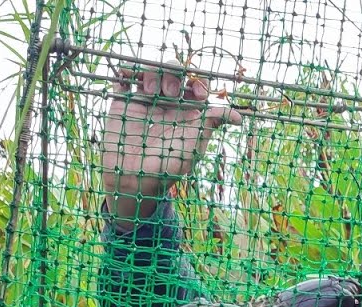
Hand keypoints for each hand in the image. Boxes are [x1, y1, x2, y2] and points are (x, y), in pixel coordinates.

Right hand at [101, 65, 241, 228]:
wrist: (133, 179)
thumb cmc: (167, 167)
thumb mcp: (193, 146)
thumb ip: (211, 123)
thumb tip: (239, 118)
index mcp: (185, 112)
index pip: (195, 86)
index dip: (199, 82)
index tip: (198, 93)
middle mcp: (166, 104)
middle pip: (173, 73)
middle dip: (174, 75)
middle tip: (170, 93)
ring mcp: (144, 102)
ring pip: (151, 72)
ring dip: (153, 72)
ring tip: (151, 90)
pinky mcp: (122, 104)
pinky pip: (123, 81)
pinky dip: (124, 72)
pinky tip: (126, 76)